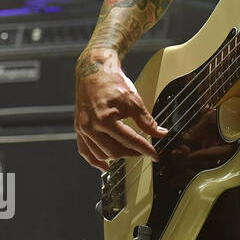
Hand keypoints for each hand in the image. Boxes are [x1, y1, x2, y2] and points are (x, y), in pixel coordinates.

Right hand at [74, 50, 167, 171]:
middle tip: (144, 150)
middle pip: (114, 151)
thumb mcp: (134, 101)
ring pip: (101, 154)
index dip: (145, 149)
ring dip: (117, 156)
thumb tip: (161, 134)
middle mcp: (91, 127)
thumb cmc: (113, 83)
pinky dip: (95, 160)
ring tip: (130, 152)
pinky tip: (105, 167)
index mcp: (105, 119)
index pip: (129, 140)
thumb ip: (147, 121)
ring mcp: (83, 129)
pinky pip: (85, 150)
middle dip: (132, 153)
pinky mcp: (79, 128)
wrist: (94, 71)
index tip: (155, 155)